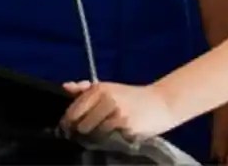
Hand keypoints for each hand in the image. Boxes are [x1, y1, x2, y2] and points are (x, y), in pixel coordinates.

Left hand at [60, 81, 178, 142]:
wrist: (161, 103)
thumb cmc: (132, 98)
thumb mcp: (109, 89)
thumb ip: (85, 90)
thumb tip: (66, 87)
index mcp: (99, 88)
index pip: (73, 112)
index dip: (69, 123)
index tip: (71, 128)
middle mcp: (107, 99)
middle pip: (81, 126)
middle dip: (84, 131)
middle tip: (93, 130)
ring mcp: (117, 113)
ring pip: (94, 135)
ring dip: (98, 137)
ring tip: (108, 131)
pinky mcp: (127, 126)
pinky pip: (109, 139)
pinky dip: (111, 140)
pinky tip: (118, 134)